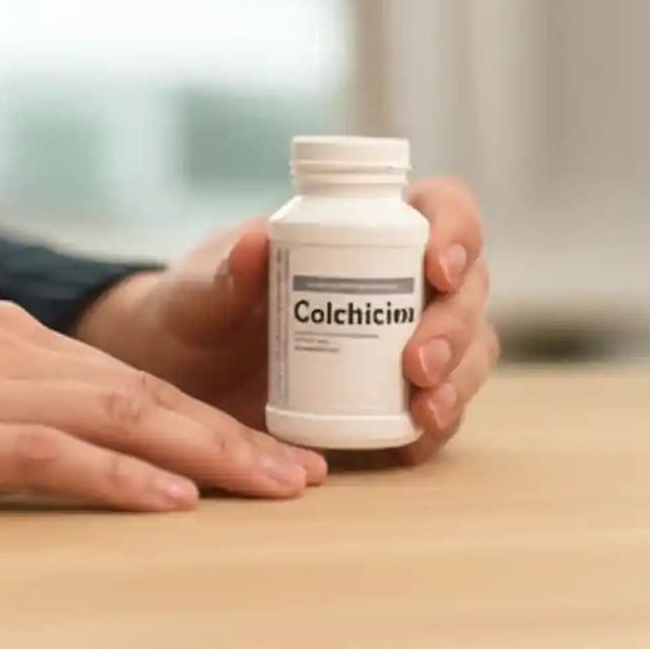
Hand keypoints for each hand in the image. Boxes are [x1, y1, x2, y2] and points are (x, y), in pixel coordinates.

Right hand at [0, 302, 323, 508]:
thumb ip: (10, 402)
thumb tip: (79, 438)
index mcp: (15, 339)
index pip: (135, 382)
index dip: (211, 422)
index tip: (273, 453)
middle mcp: (12, 348)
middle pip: (149, 396)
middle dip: (235, 441)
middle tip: (308, 474)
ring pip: (121, 416)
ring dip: (208, 456)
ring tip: (277, 488)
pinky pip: (51, 451)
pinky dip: (118, 475)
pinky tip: (171, 499)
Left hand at [75, 177, 497, 464]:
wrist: (179, 381)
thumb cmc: (193, 313)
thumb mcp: (198, 294)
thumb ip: (222, 275)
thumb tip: (255, 244)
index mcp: (364, 230)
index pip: (440, 207)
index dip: (457, 229)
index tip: (437, 266)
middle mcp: (400, 282)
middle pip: (468, 287)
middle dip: (455, 324)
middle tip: (418, 362)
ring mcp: (405, 344)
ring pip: (470, 350)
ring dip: (460, 378)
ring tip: (425, 408)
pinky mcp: (396, 402)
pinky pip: (439, 410)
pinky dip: (436, 426)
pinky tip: (415, 440)